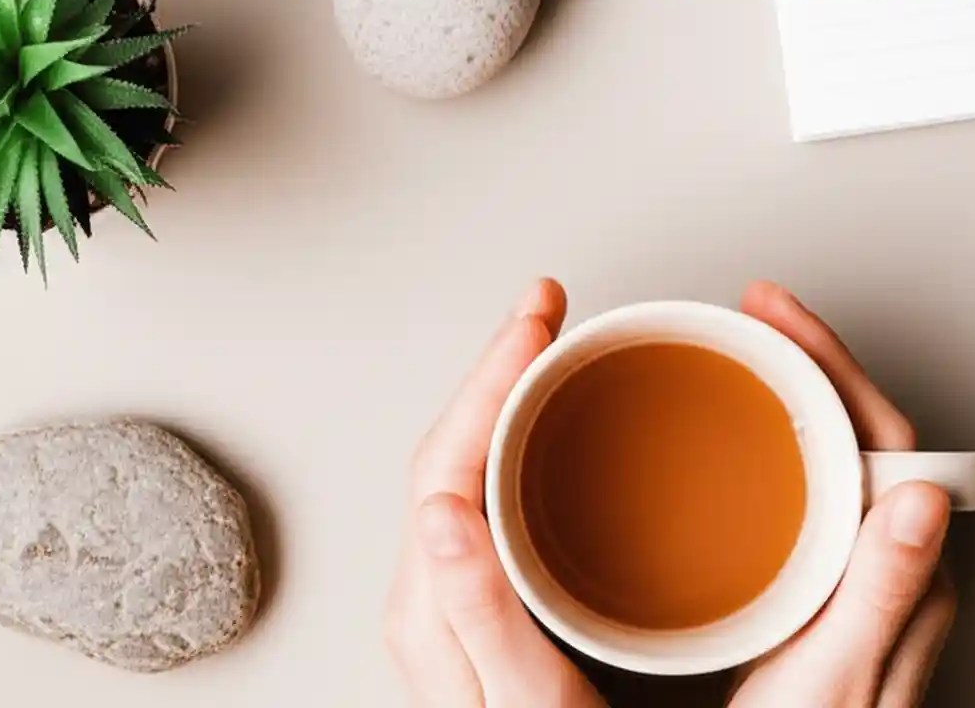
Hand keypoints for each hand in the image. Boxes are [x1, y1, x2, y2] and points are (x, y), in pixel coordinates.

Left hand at [384, 279, 605, 707]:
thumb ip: (479, 613)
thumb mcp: (518, 694)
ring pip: (467, 463)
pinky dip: (511, 439)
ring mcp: (448, 591)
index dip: (492, 376)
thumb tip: (443, 511)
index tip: (538, 315)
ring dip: (502, 392)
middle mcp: (428, 588)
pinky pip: (485, 493)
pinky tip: (542, 424)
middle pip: (453, 445)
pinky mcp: (477, 597)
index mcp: (432, 600)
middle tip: (547, 305)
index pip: (450, 459)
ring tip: (546, 341)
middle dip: (498, 364)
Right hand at [729, 281, 954, 707]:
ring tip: (746, 349)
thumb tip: (920, 495)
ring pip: (832, 450)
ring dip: (793, 391)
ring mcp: (847, 564)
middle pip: (859, 428)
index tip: (776, 316)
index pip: (884, 437)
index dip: (832, 364)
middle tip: (752, 312)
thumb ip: (883, 593)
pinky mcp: (813, 578)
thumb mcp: (839, 673)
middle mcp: (882, 557)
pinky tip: (735, 438)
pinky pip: (803, 486)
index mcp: (901, 567)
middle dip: (808, 358)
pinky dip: (772, 441)